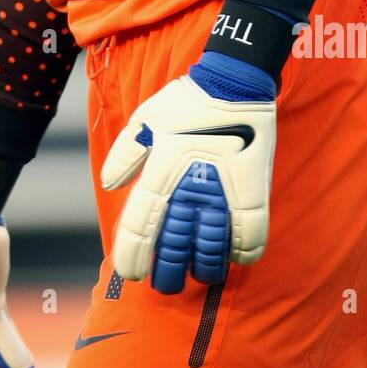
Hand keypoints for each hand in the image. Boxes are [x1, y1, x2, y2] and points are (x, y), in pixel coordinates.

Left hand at [100, 53, 276, 291]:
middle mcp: (191, 189)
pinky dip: (244, 253)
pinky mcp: (255, 192)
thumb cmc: (186, 101)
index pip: (140, 228)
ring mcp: (225, 193)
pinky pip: (252, 236)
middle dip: (165, 273)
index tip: (130, 274)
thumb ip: (125, 154)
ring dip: (203, 269)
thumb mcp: (144, 119)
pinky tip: (234, 258)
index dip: (132, 257)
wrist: (234, 83)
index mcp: (161, 172)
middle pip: (174, 248)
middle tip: (162, 284)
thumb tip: (111, 185)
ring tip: (197, 276)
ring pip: (212, 250)